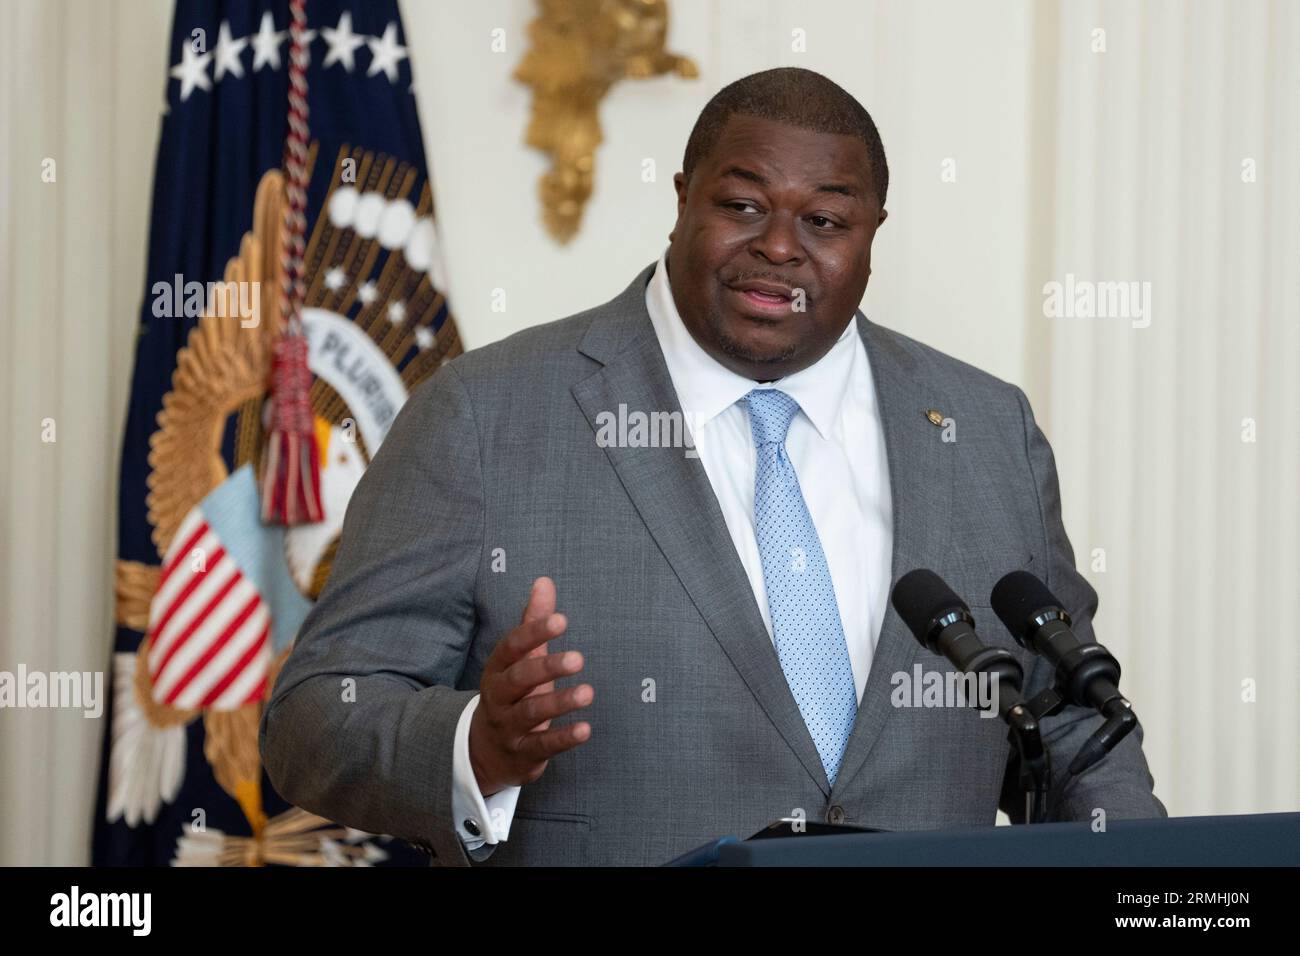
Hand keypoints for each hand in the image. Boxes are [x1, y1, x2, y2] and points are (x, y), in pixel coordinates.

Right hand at [469, 577, 592, 795]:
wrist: (484, 751)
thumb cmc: (511, 694)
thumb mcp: (519, 659)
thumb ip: (532, 622)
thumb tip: (544, 581)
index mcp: (497, 670)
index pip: (511, 647)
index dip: (534, 632)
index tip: (561, 620)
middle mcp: (498, 697)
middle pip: (519, 679)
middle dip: (546, 668)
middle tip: (578, 658)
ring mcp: (509, 727)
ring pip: (531, 713)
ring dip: (559, 702)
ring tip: (588, 692)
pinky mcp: (523, 753)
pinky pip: (543, 746)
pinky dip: (564, 738)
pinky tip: (585, 730)